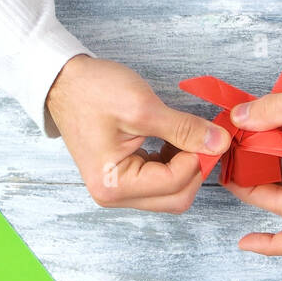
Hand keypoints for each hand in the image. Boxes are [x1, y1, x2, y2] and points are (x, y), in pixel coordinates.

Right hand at [46, 55, 229, 212]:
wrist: (63, 82)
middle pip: (176, 198)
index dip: (198, 159)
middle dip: (195, 169)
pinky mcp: (123, 180)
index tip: (211, 135)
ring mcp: (118, 191)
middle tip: (204, 138)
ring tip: (186, 136)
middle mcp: (114, 196)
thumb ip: (184, 129)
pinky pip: (160, 184)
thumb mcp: (142, 107)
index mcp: (114, 184)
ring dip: (186, 168)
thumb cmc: (92, 91)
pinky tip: (174, 142)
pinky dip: (175, 166)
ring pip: (171, 193)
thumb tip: (218, 143)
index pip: (175, 184)